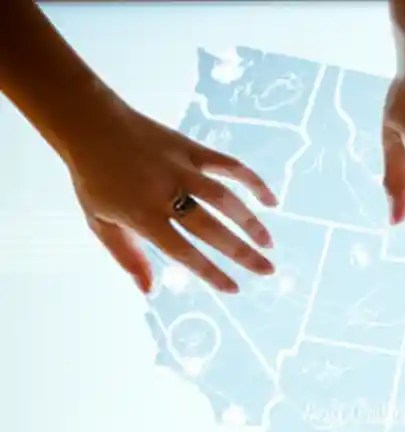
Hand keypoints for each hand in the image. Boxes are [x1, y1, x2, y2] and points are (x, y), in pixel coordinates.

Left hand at [65, 100, 277, 294]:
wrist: (89, 124)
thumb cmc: (93, 178)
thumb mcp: (100, 222)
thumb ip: (127, 256)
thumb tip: (150, 290)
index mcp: (142, 215)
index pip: (183, 251)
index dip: (211, 272)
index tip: (235, 289)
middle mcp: (165, 193)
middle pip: (211, 228)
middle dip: (242, 252)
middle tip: (268, 270)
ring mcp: (182, 169)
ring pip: (225, 198)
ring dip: (251, 222)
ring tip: (268, 243)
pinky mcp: (192, 149)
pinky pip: (229, 165)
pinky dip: (253, 181)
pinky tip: (270, 199)